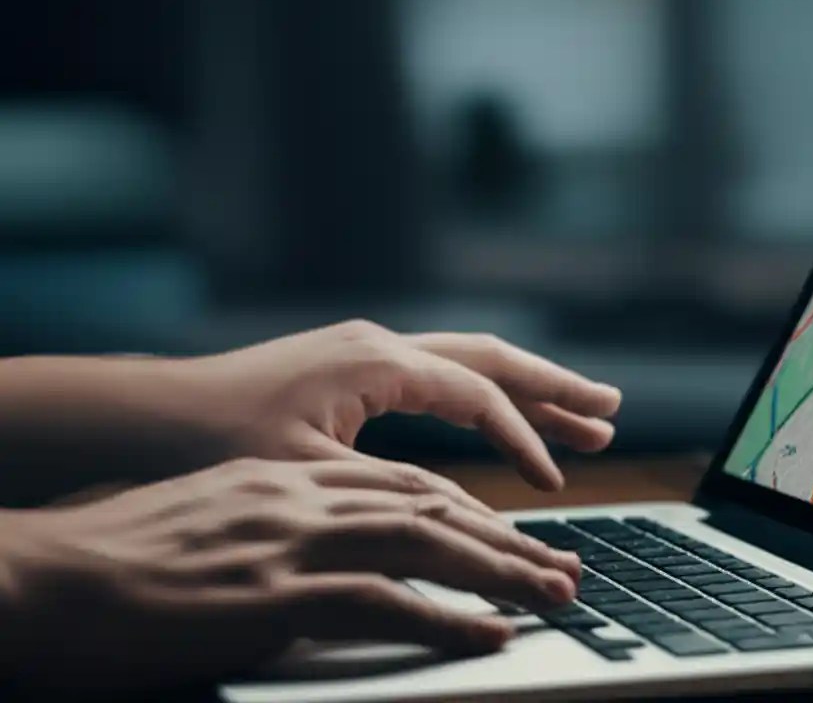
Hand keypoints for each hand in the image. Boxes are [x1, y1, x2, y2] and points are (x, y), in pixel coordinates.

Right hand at [0, 457, 579, 691]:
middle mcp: (300, 497)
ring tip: (557, 595)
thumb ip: (280, 528)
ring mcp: (291, 543)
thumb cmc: (118, 561)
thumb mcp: (215, 524)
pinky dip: (449, 618)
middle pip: (434, 504)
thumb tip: (331, 552)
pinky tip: (491, 635)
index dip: (473, 508)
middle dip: (509, 536)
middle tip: (565, 565)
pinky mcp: (276, 595)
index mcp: (287, 478)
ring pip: (427, 541)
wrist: (45, 579)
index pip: (406, 482)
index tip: (518, 536)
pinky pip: (387, 600)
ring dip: (503, 570)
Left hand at [194, 321, 621, 490]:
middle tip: (611, 409)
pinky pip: (442, 378)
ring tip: (585, 414)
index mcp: (380, 362)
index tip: (556, 485)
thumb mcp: (309, 476)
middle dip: (555, 388)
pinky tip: (503, 417)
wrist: (153, 415)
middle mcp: (383, 345)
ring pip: (472, 364)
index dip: (525, 440)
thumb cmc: (218, 440)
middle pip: (493, 360)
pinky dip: (484, 400)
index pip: (478, 397)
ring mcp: (371, 351)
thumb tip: (468, 514)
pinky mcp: (357, 368)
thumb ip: (394, 489)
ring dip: (528, 390)